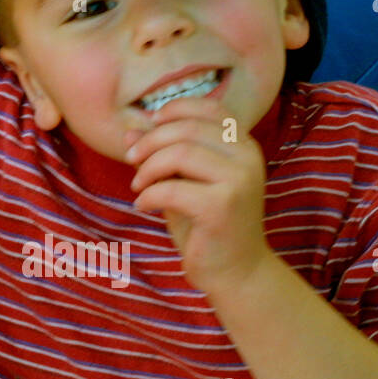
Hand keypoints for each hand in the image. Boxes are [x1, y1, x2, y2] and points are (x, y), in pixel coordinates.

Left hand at [122, 96, 272, 293]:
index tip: (149, 128)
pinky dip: (148, 195)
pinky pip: (171, 188)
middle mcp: (247, 156)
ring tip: (139, 187)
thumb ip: (161, 154)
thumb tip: (130, 131)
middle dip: (149, 142)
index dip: (173, 110)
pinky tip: (144, 206)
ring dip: (147, 169)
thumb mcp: (181, 181)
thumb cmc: (206, 223)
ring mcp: (240, 180)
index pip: (208, 107)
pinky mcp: (223, 206)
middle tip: (132, 161)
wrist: (236, 271)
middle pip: (186, 128)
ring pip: (179, 153)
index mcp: (243, 144)